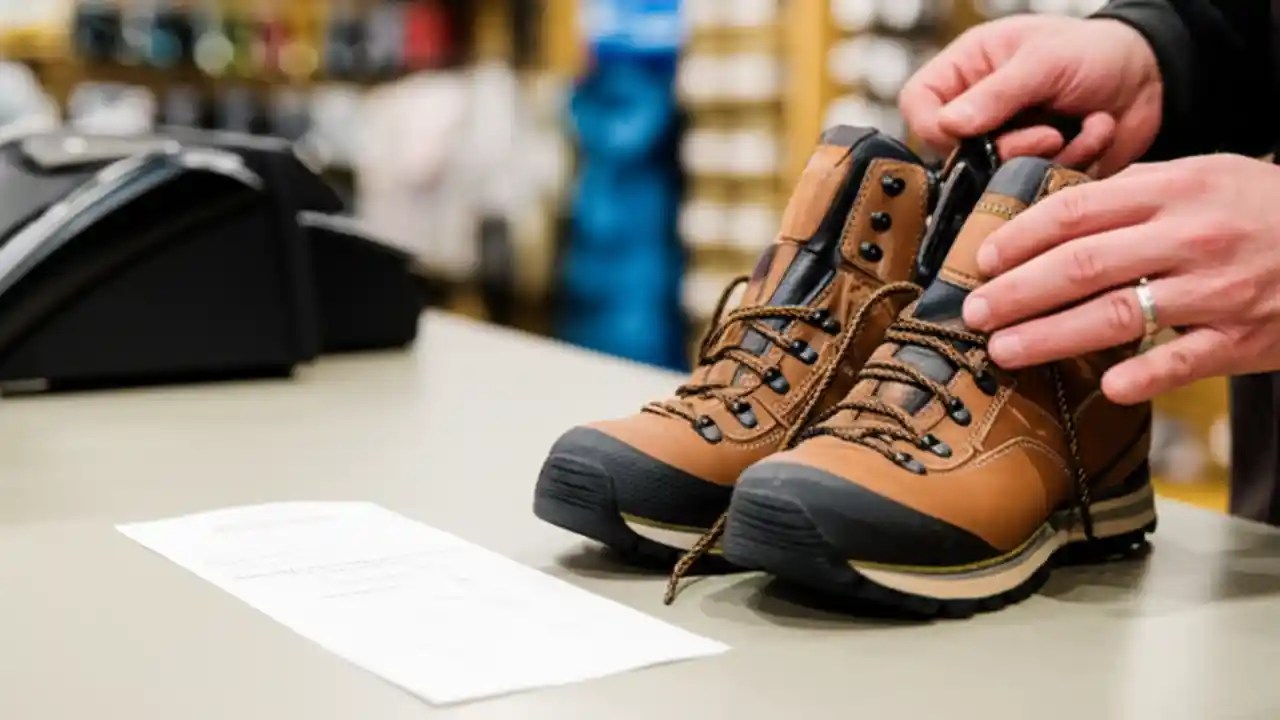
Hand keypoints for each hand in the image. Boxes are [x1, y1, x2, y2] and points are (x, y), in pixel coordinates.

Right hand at [899, 15, 1162, 175]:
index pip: (919, 106)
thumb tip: (949, 126)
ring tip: (1079, 130)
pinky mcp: (1034, 172)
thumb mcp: (1044, 60)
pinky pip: (1035, 188)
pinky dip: (1071, 165)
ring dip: (1044, 160)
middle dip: (1007, 150)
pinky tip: (1094, 134)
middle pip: (954, 152)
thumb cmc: (1095, 50)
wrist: (1153, 75)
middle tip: (1046, 136)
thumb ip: (997, 94)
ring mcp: (1005, 145)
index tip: (973, 131)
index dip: (937, 126)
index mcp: (966, 72)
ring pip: (994, 178)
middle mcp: (978, 112)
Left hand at [962, 154, 1279, 404]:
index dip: (1021, 237)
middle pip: (1082, 264)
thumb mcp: (1204, 176)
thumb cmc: (1261, 209)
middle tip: (974, 311)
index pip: (1076, 212)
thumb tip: (1058, 208)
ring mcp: (1216, 291)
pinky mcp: (1242, 338)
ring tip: (1004, 348)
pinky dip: (1143, 375)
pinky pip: (1183, 360)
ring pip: (1118, 313)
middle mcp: (1189, 238)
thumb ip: (1134, 191)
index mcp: (1173, 191)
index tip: (984, 259)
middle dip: (1018, 291)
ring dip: (1052, 335)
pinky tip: (1106, 387)